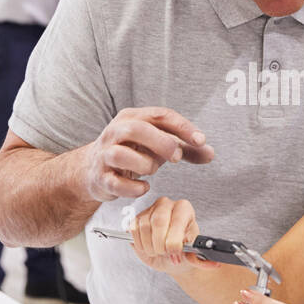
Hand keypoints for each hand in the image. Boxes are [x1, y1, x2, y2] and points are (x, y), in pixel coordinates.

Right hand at [81, 107, 214, 201]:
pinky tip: (144, 188)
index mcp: (132, 117)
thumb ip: (185, 148)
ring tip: (152, 171)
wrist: (93, 169)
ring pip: (121, 155)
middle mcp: (115, 132)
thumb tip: (210, 153)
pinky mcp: (100, 177)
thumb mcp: (158, 145)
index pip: (160, 115)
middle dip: (161, 143)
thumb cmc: (132, 152)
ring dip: (144, 165)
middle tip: (177, 158)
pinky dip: (133, 188)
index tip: (201, 140)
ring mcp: (105, 155)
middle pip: (136, 129)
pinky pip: (115, 182)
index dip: (183, 127)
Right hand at [129, 195, 219, 276]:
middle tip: (165, 254)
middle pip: (158, 222)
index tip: (175, 255)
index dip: (174, 242)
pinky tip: (149, 248)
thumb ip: (200, 260)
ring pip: (144, 227)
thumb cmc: (183, 252)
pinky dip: (141, 244)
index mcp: (184, 209)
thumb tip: (214, 263)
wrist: (172, 256)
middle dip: (160, 245)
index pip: (177, 221)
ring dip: (150, 247)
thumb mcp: (193, 256)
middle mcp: (166, 205)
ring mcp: (150, 209)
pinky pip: (133, 231)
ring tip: (158, 252)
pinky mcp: (136, 218)